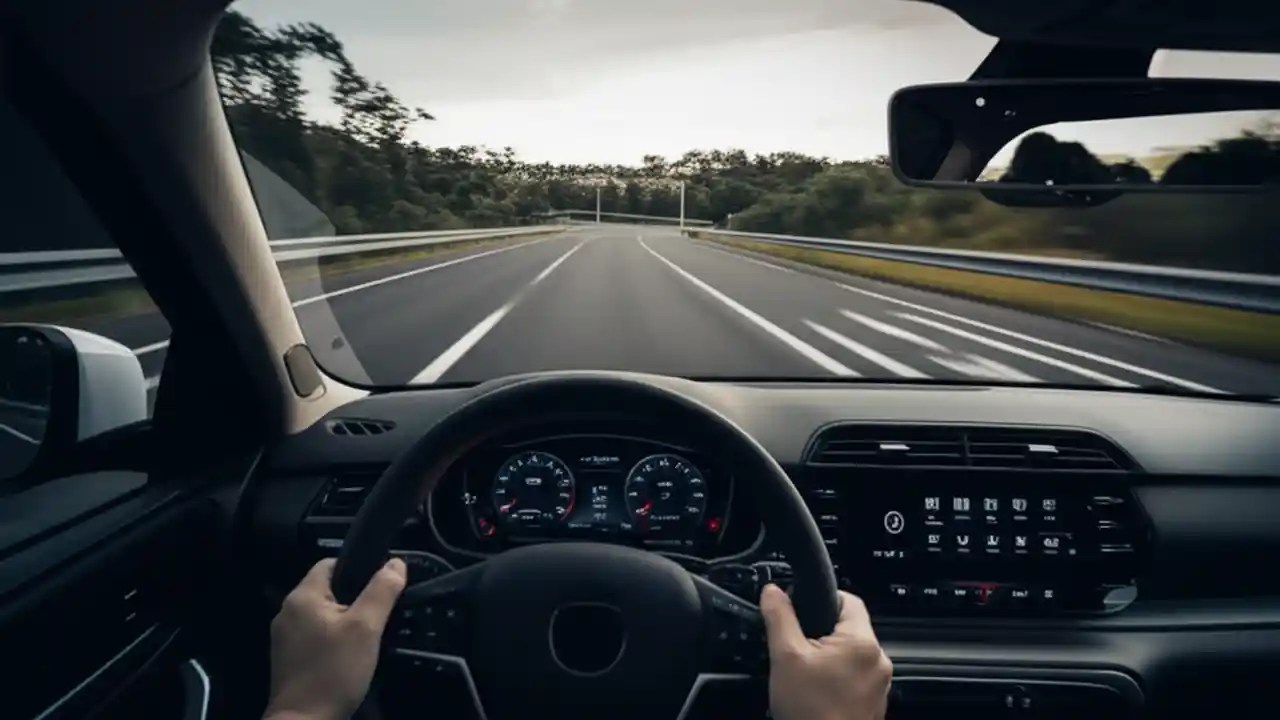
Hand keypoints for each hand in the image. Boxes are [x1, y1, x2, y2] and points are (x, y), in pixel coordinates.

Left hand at [263, 557, 407, 719]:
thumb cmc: (335, 671)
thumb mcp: (365, 628)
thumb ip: (382, 591)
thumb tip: (396, 562)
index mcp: (301, 596)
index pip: (330, 563)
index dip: (358, 568)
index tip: (380, 586)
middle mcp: (287, 611)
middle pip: (326, 589)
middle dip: (353, 597)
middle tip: (378, 614)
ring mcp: (283, 637)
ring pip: (321, 614)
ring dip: (342, 620)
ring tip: (366, 636)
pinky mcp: (287, 658)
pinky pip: (313, 634)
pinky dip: (331, 638)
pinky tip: (347, 655)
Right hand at [760, 584, 892, 719]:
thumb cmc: (810, 711)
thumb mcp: (785, 657)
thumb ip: (780, 617)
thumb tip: (773, 591)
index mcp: (862, 642)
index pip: (849, 599)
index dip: (823, 599)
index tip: (803, 609)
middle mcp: (879, 661)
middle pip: (850, 629)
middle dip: (822, 634)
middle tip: (798, 648)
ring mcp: (880, 685)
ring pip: (852, 656)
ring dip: (830, 659)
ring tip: (806, 674)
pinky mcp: (874, 704)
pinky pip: (856, 678)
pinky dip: (838, 680)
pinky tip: (818, 693)